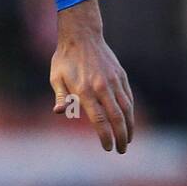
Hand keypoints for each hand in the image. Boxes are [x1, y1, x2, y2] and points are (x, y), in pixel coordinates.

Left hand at [50, 0, 133, 152]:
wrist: (82, 35)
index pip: (99, 120)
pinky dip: (130, 111)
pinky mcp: (120, 76)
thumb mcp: (56, 77)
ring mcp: (113, 81)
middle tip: (121, 150)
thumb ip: (60, 96)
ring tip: (129, 140)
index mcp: (84, 91)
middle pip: (116, 117)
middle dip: (121, 137)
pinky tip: (129, 121)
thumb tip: (58, 112)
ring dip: (130, 126)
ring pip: (127, 108)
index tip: (108, 147)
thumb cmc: (65, 59)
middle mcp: (102, 87)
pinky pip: (128, 97)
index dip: (105, 136)